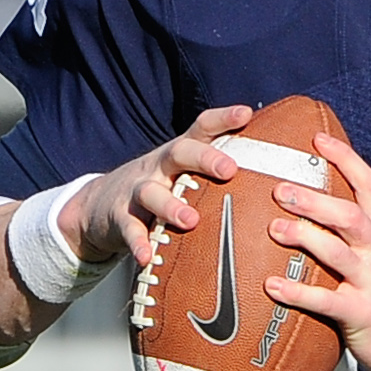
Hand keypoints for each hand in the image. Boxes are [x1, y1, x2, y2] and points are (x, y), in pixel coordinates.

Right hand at [62, 104, 252, 269]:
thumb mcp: (181, 173)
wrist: (98, 205)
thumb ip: (215, 173)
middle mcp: (159, 167)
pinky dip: (138, 243)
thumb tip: (273, 179)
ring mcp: (137, 190)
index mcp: (179, 155)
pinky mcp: (119, 216)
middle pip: (180, 152)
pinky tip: (146, 257)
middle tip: (229, 169)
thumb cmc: (158, 189)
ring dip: (171, 205)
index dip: (223, 119)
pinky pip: (129, 229)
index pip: (201, 128)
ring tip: (190, 221)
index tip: (246, 114)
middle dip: (205, 158)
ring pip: (152, 192)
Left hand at [264, 134, 370, 370]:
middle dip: (314, 199)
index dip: (345, 159)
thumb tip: (325, 208)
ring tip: (273, 229)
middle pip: (351, 214)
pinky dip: (296, 292)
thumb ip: (364, 235)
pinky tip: (272, 285)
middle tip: (280, 190)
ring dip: (303, 236)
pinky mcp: (362, 314)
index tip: (317, 139)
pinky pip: (325, 300)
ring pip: (337, 251)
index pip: (370, 186)